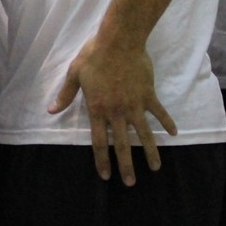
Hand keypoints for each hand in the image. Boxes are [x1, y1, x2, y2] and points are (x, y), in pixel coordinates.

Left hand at [50, 35, 175, 184]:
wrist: (120, 41)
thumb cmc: (94, 55)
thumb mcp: (75, 73)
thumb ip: (65, 94)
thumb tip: (51, 111)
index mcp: (98, 109)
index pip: (98, 141)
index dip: (102, 160)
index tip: (105, 176)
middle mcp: (117, 112)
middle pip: (122, 144)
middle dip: (126, 166)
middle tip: (130, 184)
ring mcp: (135, 105)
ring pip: (144, 134)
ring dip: (150, 152)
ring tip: (155, 168)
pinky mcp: (148, 95)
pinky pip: (159, 112)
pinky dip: (167, 122)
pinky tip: (174, 134)